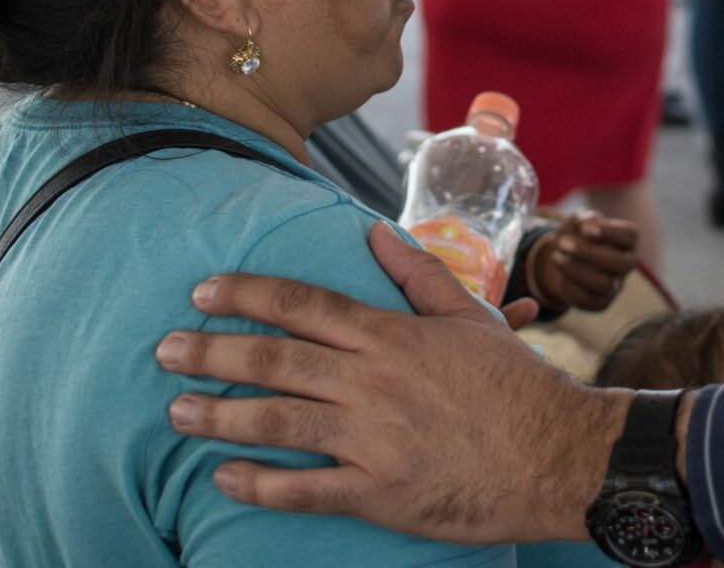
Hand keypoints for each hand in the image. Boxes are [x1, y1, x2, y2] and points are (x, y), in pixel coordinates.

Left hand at [157, 221, 629, 543]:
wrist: (559, 456)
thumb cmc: (517, 386)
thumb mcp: (471, 318)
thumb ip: (416, 274)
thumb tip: (374, 231)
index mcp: (392, 336)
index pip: (304, 304)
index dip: (247, 295)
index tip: (203, 292)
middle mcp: (374, 382)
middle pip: (276, 358)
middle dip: (211, 352)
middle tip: (164, 351)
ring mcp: (374, 439)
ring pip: (277, 420)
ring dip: (219, 415)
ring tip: (176, 412)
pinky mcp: (379, 492)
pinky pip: (305, 490)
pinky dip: (259, 483)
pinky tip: (224, 476)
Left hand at [528, 213, 638, 311]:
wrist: (563, 261)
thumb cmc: (575, 236)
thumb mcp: (575, 223)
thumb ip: (580, 219)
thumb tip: (584, 221)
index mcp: (626, 240)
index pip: (629, 235)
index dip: (609, 232)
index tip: (584, 228)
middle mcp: (626, 264)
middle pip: (620, 263)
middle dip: (589, 253)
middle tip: (563, 242)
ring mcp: (615, 286)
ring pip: (605, 284)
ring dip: (577, 270)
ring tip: (556, 256)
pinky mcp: (601, 303)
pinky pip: (589, 299)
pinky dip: (570, 285)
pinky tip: (559, 272)